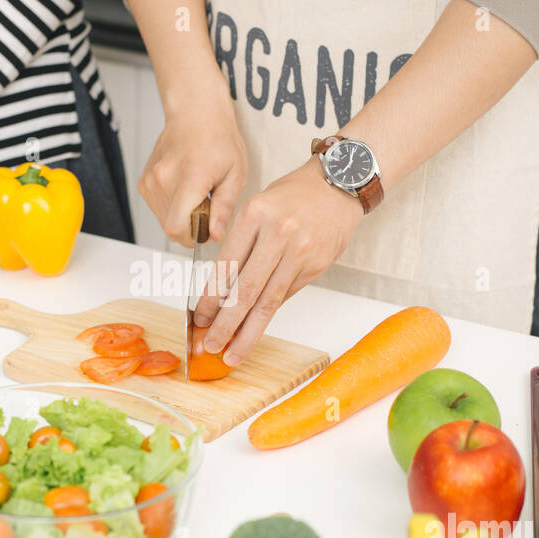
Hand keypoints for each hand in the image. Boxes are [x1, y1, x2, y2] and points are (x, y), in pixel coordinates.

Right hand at [139, 87, 246, 245]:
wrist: (196, 113)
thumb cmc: (218, 138)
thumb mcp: (235, 174)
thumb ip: (224, 208)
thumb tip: (215, 235)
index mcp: (189, 178)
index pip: (176, 226)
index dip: (191, 238)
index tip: (204, 232)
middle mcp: (163, 179)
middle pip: (170, 226)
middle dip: (190, 226)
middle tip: (207, 207)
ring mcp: (150, 180)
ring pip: (163, 219)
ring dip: (181, 216)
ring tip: (197, 196)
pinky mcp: (144, 181)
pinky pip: (157, 207)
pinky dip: (171, 207)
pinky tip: (185, 190)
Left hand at [194, 159, 362, 365]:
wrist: (340, 184)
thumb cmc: (293, 195)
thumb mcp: (257, 207)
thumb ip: (241, 245)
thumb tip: (221, 292)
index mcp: (255, 215)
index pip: (226, 266)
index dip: (211, 298)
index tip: (199, 318)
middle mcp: (278, 234)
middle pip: (245, 290)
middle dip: (225, 324)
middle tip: (209, 345)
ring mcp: (300, 253)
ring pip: (268, 302)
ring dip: (248, 332)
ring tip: (232, 353)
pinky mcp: (317, 266)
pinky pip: (286, 295)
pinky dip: (268, 313)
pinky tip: (255, 328)